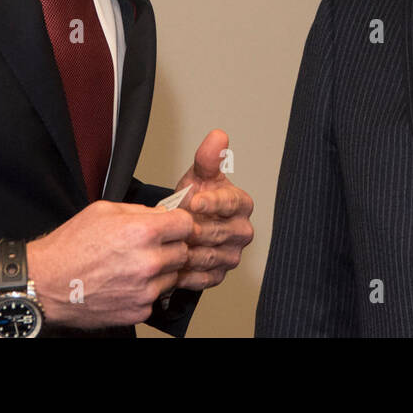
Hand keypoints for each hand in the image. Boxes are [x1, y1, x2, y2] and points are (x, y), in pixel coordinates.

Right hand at [23, 200, 192, 327]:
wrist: (47, 283)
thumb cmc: (70, 247)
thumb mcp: (103, 211)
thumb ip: (139, 211)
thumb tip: (161, 214)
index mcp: (142, 232)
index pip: (186, 224)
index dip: (180, 223)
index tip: (174, 226)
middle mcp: (148, 262)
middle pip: (184, 251)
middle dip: (171, 246)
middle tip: (151, 246)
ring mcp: (145, 289)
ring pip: (173, 276)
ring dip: (161, 270)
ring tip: (134, 265)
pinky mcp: (139, 310)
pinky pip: (157, 296)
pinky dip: (147, 290)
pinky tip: (126, 282)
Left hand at [170, 129, 253, 290]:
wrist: (185, 223)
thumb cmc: (195, 196)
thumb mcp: (198, 175)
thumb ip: (208, 158)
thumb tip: (218, 135)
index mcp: (241, 204)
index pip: (231, 203)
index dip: (212, 202)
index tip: (193, 201)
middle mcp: (242, 231)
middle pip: (218, 232)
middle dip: (193, 228)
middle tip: (173, 225)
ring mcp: (232, 255)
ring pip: (209, 256)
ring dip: (187, 250)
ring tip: (169, 242)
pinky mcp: (220, 274)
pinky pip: (203, 277)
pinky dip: (186, 271)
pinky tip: (172, 263)